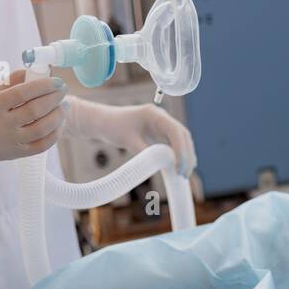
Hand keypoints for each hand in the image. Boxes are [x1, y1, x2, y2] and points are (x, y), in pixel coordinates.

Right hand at [0, 68, 67, 166]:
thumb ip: (10, 81)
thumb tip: (34, 70)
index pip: (22, 93)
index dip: (42, 86)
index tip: (56, 80)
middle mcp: (2, 125)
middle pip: (35, 111)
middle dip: (54, 98)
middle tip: (63, 89)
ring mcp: (11, 141)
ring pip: (42, 129)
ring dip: (58, 116)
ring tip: (64, 105)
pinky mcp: (18, 154)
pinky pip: (42, 145)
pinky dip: (55, 134)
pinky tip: (59, 124)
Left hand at [65, 98, 196, 176]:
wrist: (101, 122)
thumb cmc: (112, 127)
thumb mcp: (128, 141)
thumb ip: (145, 152)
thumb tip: (161, 167)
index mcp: (155, 114)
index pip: (176, 131)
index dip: (181, 150)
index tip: (179, 167)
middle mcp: (162, 118)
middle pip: (183, 136)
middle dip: (187, 155)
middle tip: (184, 174)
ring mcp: (161, 125)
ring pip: (181, 140)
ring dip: (185, 156)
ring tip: (184, 174)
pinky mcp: (158, 133)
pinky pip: (173, 145)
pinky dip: (178, 156)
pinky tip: (178, 169)